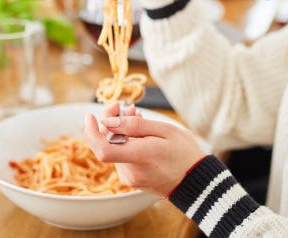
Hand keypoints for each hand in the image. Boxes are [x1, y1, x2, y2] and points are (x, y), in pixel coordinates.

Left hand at [84, 102, 206, 196]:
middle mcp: (131, 172)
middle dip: (110, 123)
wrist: (197, 182)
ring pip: (114, 150)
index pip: (103, 149)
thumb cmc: (184, 153)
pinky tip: (137, 132)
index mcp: (140, 157)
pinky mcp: (132, 181)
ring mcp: (131, 179)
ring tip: (134, 115)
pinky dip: (124, 143)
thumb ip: (135, 126)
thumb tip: (108, 122)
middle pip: (107, 145)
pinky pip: (121, 158)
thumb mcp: (164, 131)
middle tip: (122, 106)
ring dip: (119, 132)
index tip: (90, 115)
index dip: (92, 131)